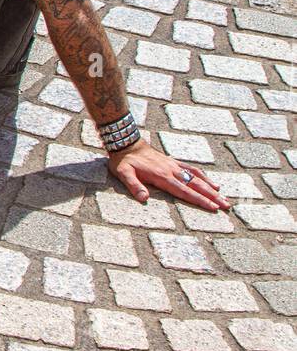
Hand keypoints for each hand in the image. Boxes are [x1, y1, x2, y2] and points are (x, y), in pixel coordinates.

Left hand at [107, 135, 229, 211]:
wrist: (126, 143)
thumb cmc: (124, 161)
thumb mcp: (124, 173)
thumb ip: (134, 185)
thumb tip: (143, 198)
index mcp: (162, 177)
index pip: (185, 191)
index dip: (200, 200)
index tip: (213, 208)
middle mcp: (172, 171)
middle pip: (196, 185)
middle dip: (212, 196)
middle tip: (226, 206)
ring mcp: (174, 166)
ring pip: (197, 177)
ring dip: (210, 188)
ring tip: (223, 196)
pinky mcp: (173, 162)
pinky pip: (192, 169)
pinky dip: (203, 176)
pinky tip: (211, 183)